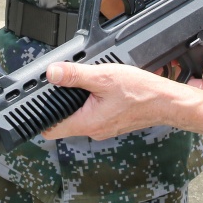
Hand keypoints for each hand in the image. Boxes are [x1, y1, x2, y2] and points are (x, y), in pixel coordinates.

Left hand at [42, 62, 177, 139]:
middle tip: (60, 84)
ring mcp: (103, 127)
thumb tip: (52, 73)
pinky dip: (92, 101)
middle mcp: (93, 129)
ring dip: (77, 100)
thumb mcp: (103, 77)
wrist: (166, 102)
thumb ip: (75, 76)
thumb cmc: (140, 92)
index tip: (35, 103)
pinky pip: (94, 113)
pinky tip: (100, 88)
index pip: (51, 129)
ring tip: (82, 82)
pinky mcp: (112, 122)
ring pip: (80, 115)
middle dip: (60, 103)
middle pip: (64, 120)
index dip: (40, 116)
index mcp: (86, 123)